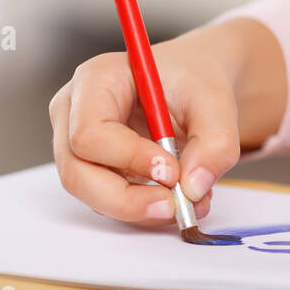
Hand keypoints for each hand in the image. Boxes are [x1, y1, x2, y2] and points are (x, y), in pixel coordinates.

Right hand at [47, 16, 286, 225]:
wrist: (194, 87)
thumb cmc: (194, 80)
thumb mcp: (215, 99)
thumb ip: (214, 140)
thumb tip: (194, 186)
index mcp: (96, 79)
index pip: (90, 132)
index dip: (128, 158)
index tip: (171, 172)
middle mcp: (74, 113)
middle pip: (77, 173)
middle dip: (127, 199)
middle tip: (175, 206)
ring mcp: (77, 146)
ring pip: (91, 195)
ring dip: (140, 209)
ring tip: (189, 201)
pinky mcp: (93, 171)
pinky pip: (108, 201)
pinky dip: (144, 209)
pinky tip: (178, 198)